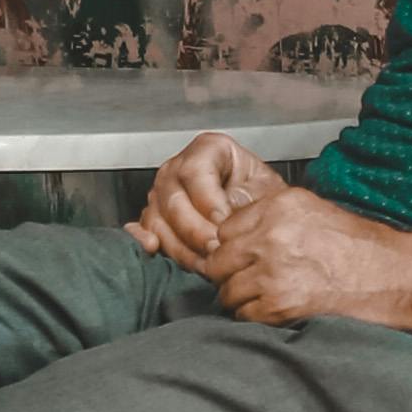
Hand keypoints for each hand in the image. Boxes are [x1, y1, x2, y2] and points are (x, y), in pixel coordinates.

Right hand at [128, 132, 272, 267]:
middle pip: (174, 198)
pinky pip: (145, 229)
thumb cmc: (259, 195)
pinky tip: (154, 248)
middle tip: (218, 249)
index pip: (196, 171)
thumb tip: (229, 216)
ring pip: (159, 219)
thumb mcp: (265, 190)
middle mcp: (178, 167)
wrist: (253, 210)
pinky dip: (146, 240)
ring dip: (182, 246)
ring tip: (207, 262)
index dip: (208, 199)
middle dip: (197, 230)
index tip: (224, 220)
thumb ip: (248, 199)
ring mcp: (162, 191)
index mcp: (208, 149)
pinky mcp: (154, 215)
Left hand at [196, 174, 411, 329]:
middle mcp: (271, 236)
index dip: (232, 246)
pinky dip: (255, 317)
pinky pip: (243, 315)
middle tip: (249, 280)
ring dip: (241, 298)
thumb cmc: (361, 247)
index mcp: (278, 207)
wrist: (393, 276)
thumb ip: (271, 217)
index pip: (224, 228)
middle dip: (229, 273)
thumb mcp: (313, 211)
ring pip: (226, 291)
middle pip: (218, 260)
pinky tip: (276, 310)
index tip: (241, 257)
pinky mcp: (278, 305)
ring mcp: (272, 272)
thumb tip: (234, 233)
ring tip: (265, 297)